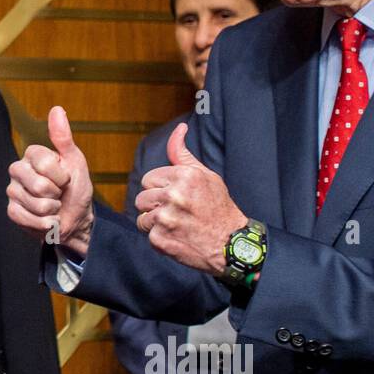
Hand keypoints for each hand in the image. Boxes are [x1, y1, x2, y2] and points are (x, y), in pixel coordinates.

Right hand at [7, 106, 94, 257]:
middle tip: (59, 194)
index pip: (45, 163)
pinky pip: (25, 217)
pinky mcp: (12, 211)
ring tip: (53, 207)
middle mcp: (18, 170)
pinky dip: (43, 223)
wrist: (76, 219)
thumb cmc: (76, 189)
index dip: (62, 177)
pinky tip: (46, 219)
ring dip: (52, 211)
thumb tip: (57, 109)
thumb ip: (63, 137)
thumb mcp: (75, 161)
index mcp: (32, 155)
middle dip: (57, 195)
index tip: (66, 179)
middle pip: (39, 185)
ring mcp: (13, 191)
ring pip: (35, 204)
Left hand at [134, 123, 245, 275]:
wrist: (231, 244)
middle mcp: (174, 195)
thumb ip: (183, 154)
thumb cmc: (218, 208)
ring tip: (176, 225)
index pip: (148, 179)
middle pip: (142, 198)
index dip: (160, 189)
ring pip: (142, 217)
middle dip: (155, 206)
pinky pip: (148, 235)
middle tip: (176, 213)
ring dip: (155, 223)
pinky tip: (177, 237)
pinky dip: (160, 239)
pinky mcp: (161, 239)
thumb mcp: (205, 175)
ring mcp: (166, 219)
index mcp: (184, 176)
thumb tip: (179, 129)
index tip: (176, 197)